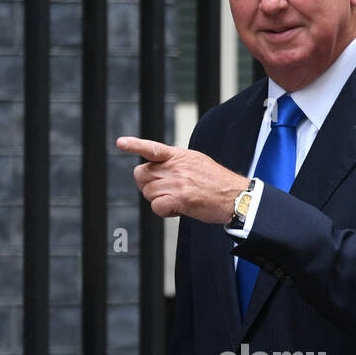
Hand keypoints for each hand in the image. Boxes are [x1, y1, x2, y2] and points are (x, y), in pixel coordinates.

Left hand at [116, 136, 247, 225]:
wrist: (236, 197)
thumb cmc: (218, 183)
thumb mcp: (197, 162)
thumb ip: (176, 163)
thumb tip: (159, 170)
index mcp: (179, 156)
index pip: (152, 148)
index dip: (134, 145)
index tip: (120, 143)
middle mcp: (176, 167)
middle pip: (142, 175)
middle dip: (147, 186)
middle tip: (163, 191)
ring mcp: (177, 182)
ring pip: (148, 193)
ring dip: (159, 200)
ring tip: (177, 200)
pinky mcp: (180, 198)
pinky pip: (157, 206)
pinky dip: (164, 211)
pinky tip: (177, 210)